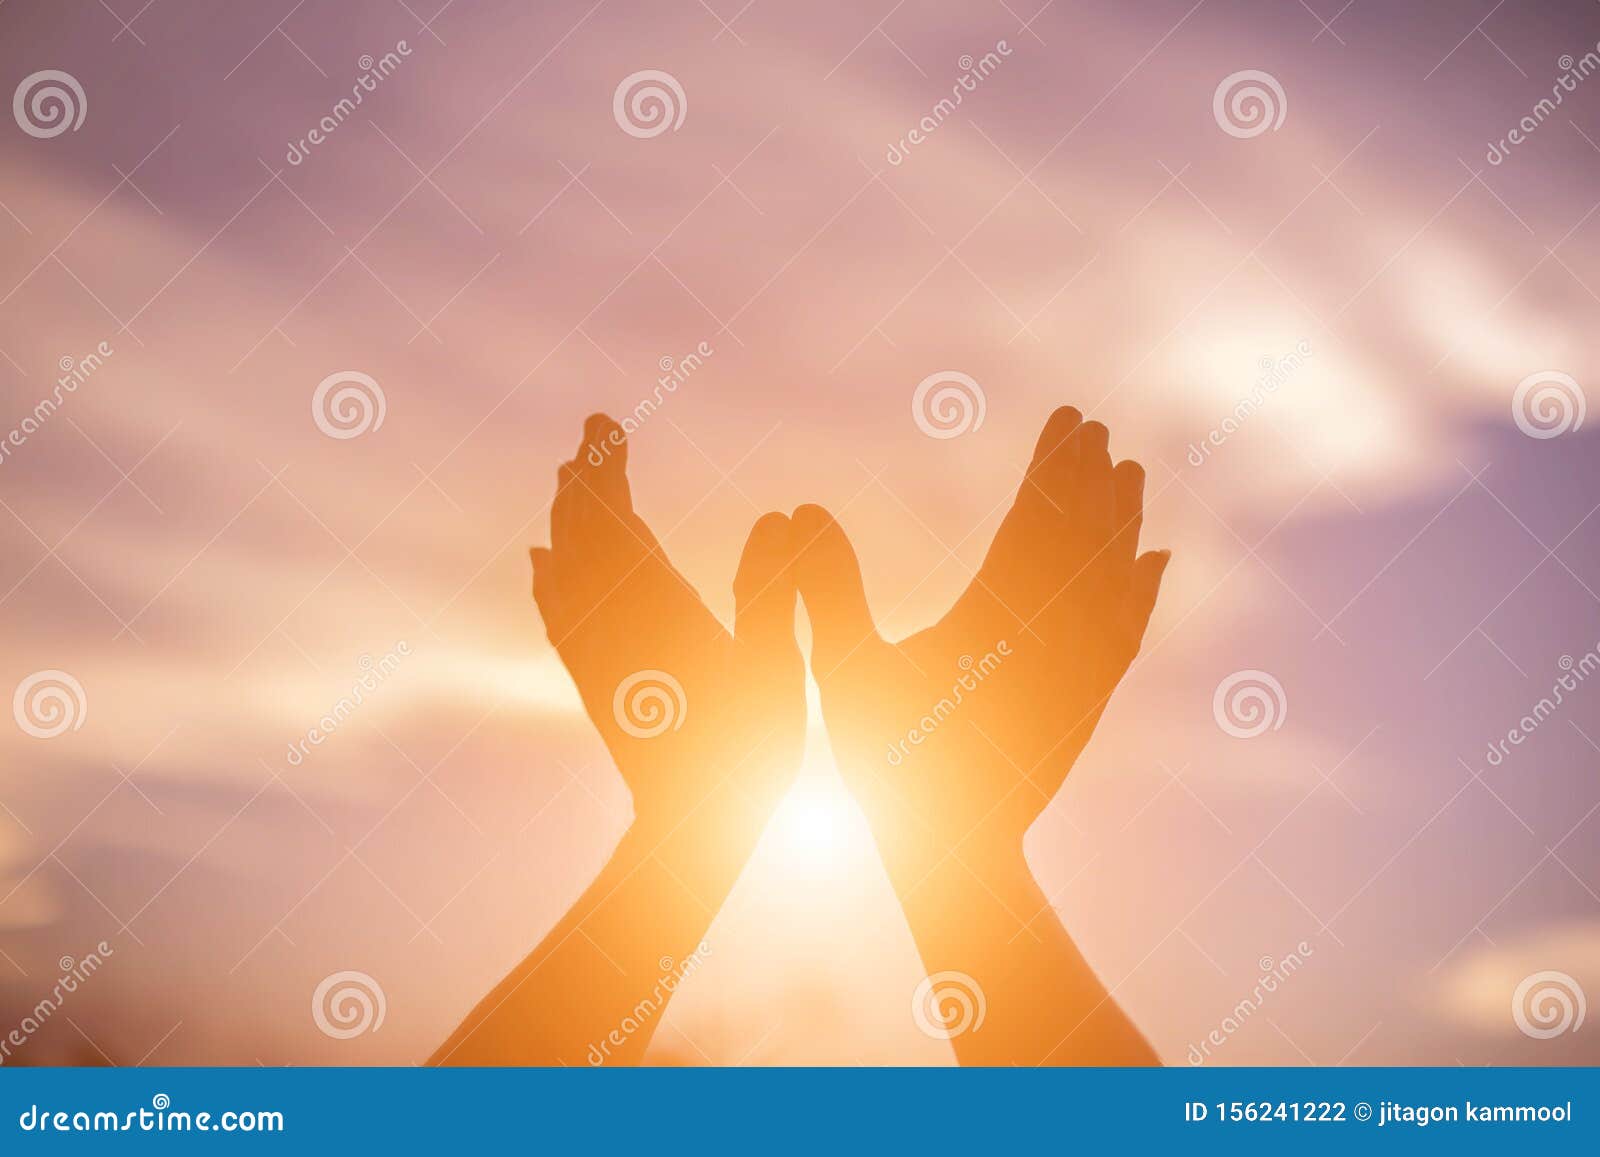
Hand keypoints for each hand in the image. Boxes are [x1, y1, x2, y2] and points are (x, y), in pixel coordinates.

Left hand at [434, 415, 805, 1064]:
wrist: (688, 829)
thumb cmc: (745, 749)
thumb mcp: (776, 664)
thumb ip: (771, 586)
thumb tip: (777, 513)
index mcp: (654, 604)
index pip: (617, 515)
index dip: (608, 465)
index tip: (603, 422)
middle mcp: (609, 620)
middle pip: (582, 532)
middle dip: (586, 478)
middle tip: (592, 432)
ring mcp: (592, 651)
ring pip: (563, 568)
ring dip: (566, 520)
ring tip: (570, 482)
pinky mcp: (588, 681)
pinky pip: (554, 613)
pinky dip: (546, 577)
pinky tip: (540, 567)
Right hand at [791, 406, 1167, 879]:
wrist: (957, 851)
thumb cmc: (889, 759)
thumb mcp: (842, 668)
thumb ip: (825, 586)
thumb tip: (803, 510)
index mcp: (994, 615)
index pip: (1034, 518)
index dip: (1051, 464)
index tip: (1068, 416)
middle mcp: (1052, 634)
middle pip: (1083, 537)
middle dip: (1090, 477)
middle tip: (1098, 427)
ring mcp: (1081, 670)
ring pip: (1115, 580)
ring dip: (1124, 521)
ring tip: (1131, 474)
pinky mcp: (1092, 703)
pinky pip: (1130, 632)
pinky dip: (1145, 592)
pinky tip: (1155, 564)